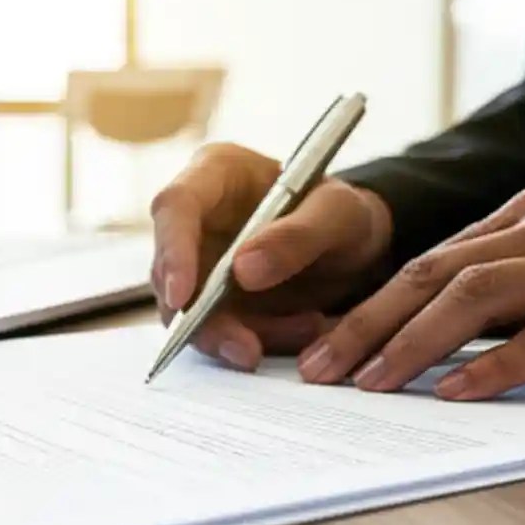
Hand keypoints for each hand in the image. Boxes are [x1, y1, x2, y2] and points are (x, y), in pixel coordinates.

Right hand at [150, 143, 394, 369]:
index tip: (182, 297)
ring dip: (238, 335)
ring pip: (191, 312)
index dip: (172, 251)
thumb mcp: (339, 214)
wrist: (354, 247)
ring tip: (305, 328)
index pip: (175, 206)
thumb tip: (242, 271)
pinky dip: (257, 340)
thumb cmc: (342, 213)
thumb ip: (297, 236)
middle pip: (170, 272)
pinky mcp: (211, 301)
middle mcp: (196, 219)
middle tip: (248, 350)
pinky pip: (219, 331)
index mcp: (216, 174)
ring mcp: (199, 263)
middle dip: (205, 319)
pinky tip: (300, 330)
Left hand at [301, 187, 524, 399]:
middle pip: (436, 274)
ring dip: (418, 342)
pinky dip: (499, 364)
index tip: (320, 350)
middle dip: (369, 324)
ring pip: (481, 296)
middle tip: (323, 370)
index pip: (425, 262)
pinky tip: (458, 390)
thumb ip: (498, 291)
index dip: (366, 307)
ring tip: (376, 383)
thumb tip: (413, 338)